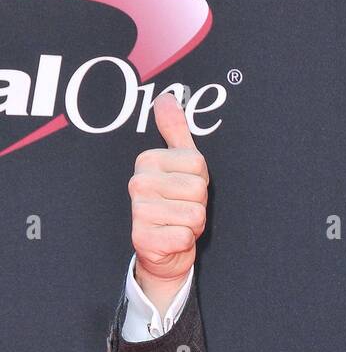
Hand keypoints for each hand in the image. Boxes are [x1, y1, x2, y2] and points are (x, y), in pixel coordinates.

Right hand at [129, 92, 208, 300]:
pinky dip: (185, 242)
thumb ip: (175, 133)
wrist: (162, 253)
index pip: (197, 165)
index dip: (200, 182)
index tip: (185, 191)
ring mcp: (139, 210)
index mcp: (148, 161)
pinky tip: (172, 240)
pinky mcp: (144, 238)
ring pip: (195, 215)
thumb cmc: (174, 207)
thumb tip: (167, 99)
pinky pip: (185, 236)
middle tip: (181, 211)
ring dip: (193, 225)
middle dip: (198, 205)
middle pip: (198, 189)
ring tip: (177, 225)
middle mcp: (139, 182)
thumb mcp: (179, 166)